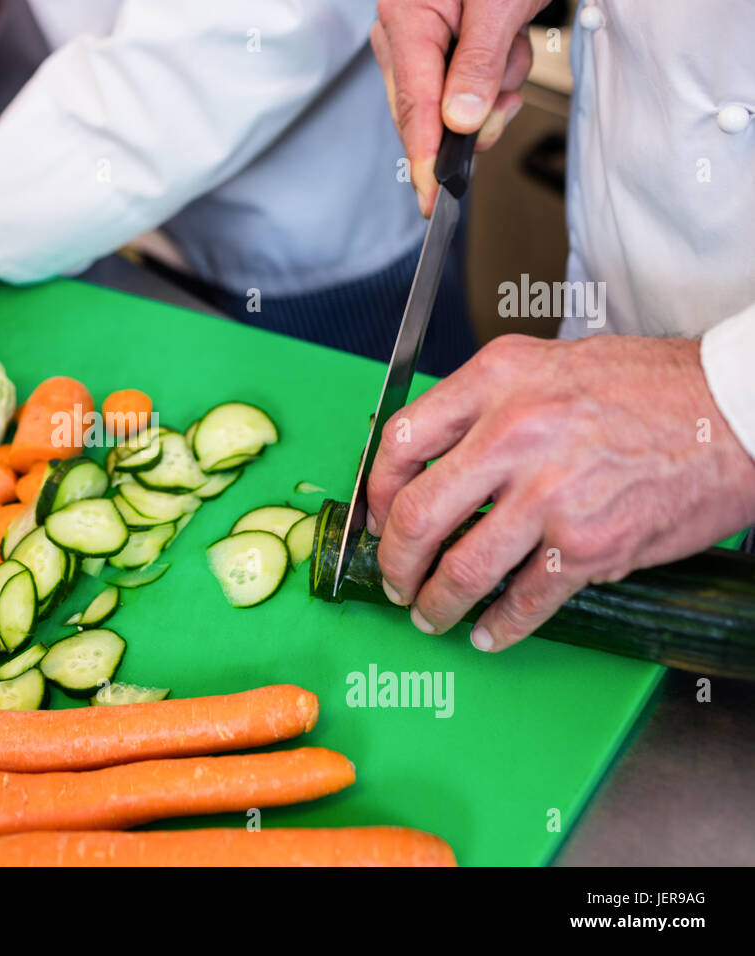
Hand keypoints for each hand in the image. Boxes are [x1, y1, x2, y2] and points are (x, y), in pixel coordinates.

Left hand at [365, 334, 754, 651]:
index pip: (401, 442)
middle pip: (417, 515)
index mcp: (497, 380)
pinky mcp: (590, 545)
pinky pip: (524, 599)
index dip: (376, 491)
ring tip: (431, 614)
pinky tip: (488, 632)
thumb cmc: (649, 387)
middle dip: (394, 560)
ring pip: (462, 568)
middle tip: (393, 578)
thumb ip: (487, 406)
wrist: (736, 409)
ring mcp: (551, 494)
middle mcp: (515, 434)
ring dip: (436, 602)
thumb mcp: (549, 366)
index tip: (376, 516)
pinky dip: (499, 626)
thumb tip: (435, 461)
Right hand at [371, 0, 542, 215]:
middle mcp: (402, 33)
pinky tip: (508, 48)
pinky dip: (494, 77)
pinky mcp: (439, 41)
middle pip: (425, 114)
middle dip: (472, 120)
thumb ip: (480, 64)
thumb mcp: (502, 3)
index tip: (433, 200)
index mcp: (406, 21)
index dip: (425, 160)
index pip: (413, 109)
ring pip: (449, 103)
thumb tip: (460, 122)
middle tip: (507, 101)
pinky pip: (461, 84)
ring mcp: (417, 39)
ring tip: (514, 48)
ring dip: (492, 90)